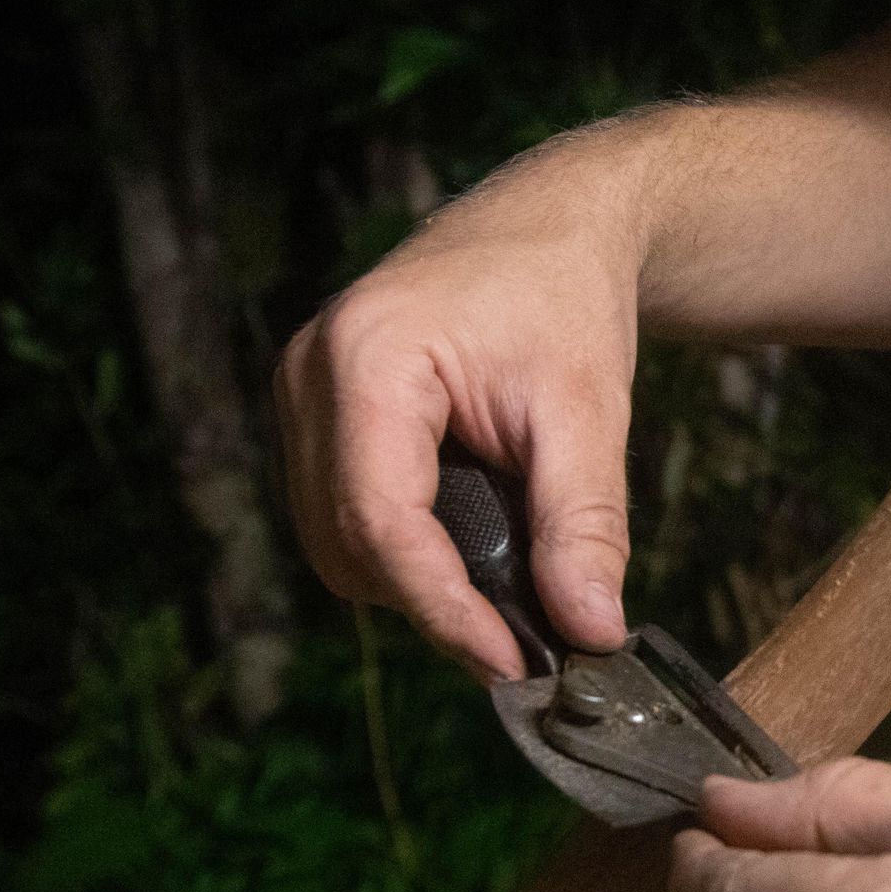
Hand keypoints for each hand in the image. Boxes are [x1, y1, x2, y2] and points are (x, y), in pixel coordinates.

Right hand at [274, 155, 643, 678]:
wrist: (548, 227)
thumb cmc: (566, 299)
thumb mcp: (592, 411)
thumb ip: (585, 525)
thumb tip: (590, 634)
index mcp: (368, 357)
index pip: (381, 522)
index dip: (443, 610)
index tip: (516, 665)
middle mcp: (309, 373)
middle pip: (348, 544)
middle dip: (435, 602)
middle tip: (530, 636)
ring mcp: (299, 392)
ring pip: (336, 543)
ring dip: (417, 581)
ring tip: (511, 584)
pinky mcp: (312, 413)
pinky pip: (341, 516)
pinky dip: (404, 550)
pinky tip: (473, 541)